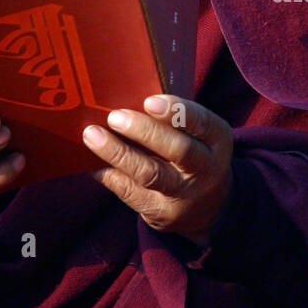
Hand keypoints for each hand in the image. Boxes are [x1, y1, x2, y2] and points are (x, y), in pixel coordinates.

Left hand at [82, 95, 232, 246]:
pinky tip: (89, 161)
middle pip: (178, 149)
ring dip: (118, 152)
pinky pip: (129, 192)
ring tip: (93, 135)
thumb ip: (174, 118)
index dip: (176, 111)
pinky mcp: (160, 213)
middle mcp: (206, 168)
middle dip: (144, 131)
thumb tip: (125, 95)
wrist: (208, 207)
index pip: (202, 123)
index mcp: (217, 140)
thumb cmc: (193, 152)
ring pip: (150, 173)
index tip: (148, 101)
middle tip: (115, 117)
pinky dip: (107, 173)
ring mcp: (183, 194)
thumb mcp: (199, 134)